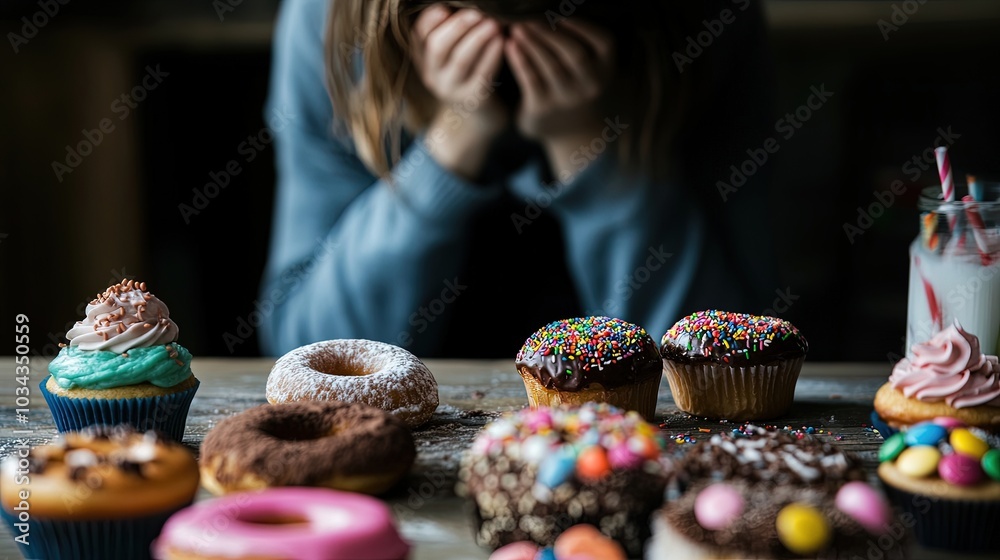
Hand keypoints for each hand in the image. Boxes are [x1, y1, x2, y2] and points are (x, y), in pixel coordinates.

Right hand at [410, 6, 506, 180]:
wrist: (481, 118)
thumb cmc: (470, 74)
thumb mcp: (454, 54)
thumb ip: (453, 32)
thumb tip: (463, 5)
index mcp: (424, 59)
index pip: (420, 34)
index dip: (431, 18)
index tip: (447, 7)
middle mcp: (433, 76)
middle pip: (438, 46)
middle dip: (458, 26)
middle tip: (479, 11)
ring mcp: (452, 90)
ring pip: (461, 60)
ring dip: (478, 38)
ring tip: (494, 23)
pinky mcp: (473, 100)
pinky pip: (482, 75)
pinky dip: (492, 56)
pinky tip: (502, 42)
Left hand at [504, 19, 615, 141]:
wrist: (570, 131)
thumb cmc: (577, 85)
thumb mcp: (591, 67)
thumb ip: (582, 42)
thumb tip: (558, 7)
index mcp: (606, 68)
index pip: (603, 42)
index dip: (583, 26)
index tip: (562, 12)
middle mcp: (591, 84)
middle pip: (573, 53)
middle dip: (550, 32)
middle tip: (528, 16)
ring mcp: (568, 98)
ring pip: (550, 66)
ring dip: (532, 43)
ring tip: (517, 26)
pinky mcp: (543, 108)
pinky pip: (530, 80)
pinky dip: (520, 60)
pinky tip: (510, 45)